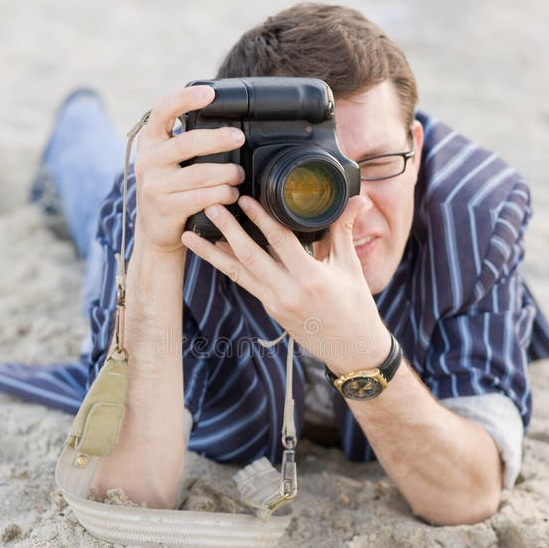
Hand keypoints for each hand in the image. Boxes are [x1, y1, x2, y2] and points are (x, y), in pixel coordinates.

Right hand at [133, 84, 245, 253]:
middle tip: (239, 138)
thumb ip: (184, 142)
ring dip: (226, 173)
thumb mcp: (168, 161)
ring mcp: (154, 184)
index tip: (209, 92)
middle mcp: (148, 160)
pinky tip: (231, 194)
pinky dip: (221, 194)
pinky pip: (201, 197)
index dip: (186, 98)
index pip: (164, 110)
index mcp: (150, 141)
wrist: (156, 230)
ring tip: (239, 175)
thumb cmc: (170, 189)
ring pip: (199, 173)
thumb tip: (224, 124)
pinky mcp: (165, 207)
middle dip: (218, 139)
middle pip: (188, 143)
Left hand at [180, 193, 390, 372]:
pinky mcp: (269, 309)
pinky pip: (244, 283)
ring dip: (212, 253)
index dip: (261, 219)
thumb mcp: (350, 267)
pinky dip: (227, 266)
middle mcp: (287, 292)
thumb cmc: (355, 306)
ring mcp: (274, 303)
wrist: (351, 349)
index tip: (245, 200)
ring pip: (237, 273)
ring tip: (190, 234)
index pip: (280, 242)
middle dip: (227, 231)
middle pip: (250, 257)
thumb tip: (357, 198)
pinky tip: (213, 252)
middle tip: (211, 207)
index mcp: (310, 278)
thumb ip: (344, 230)